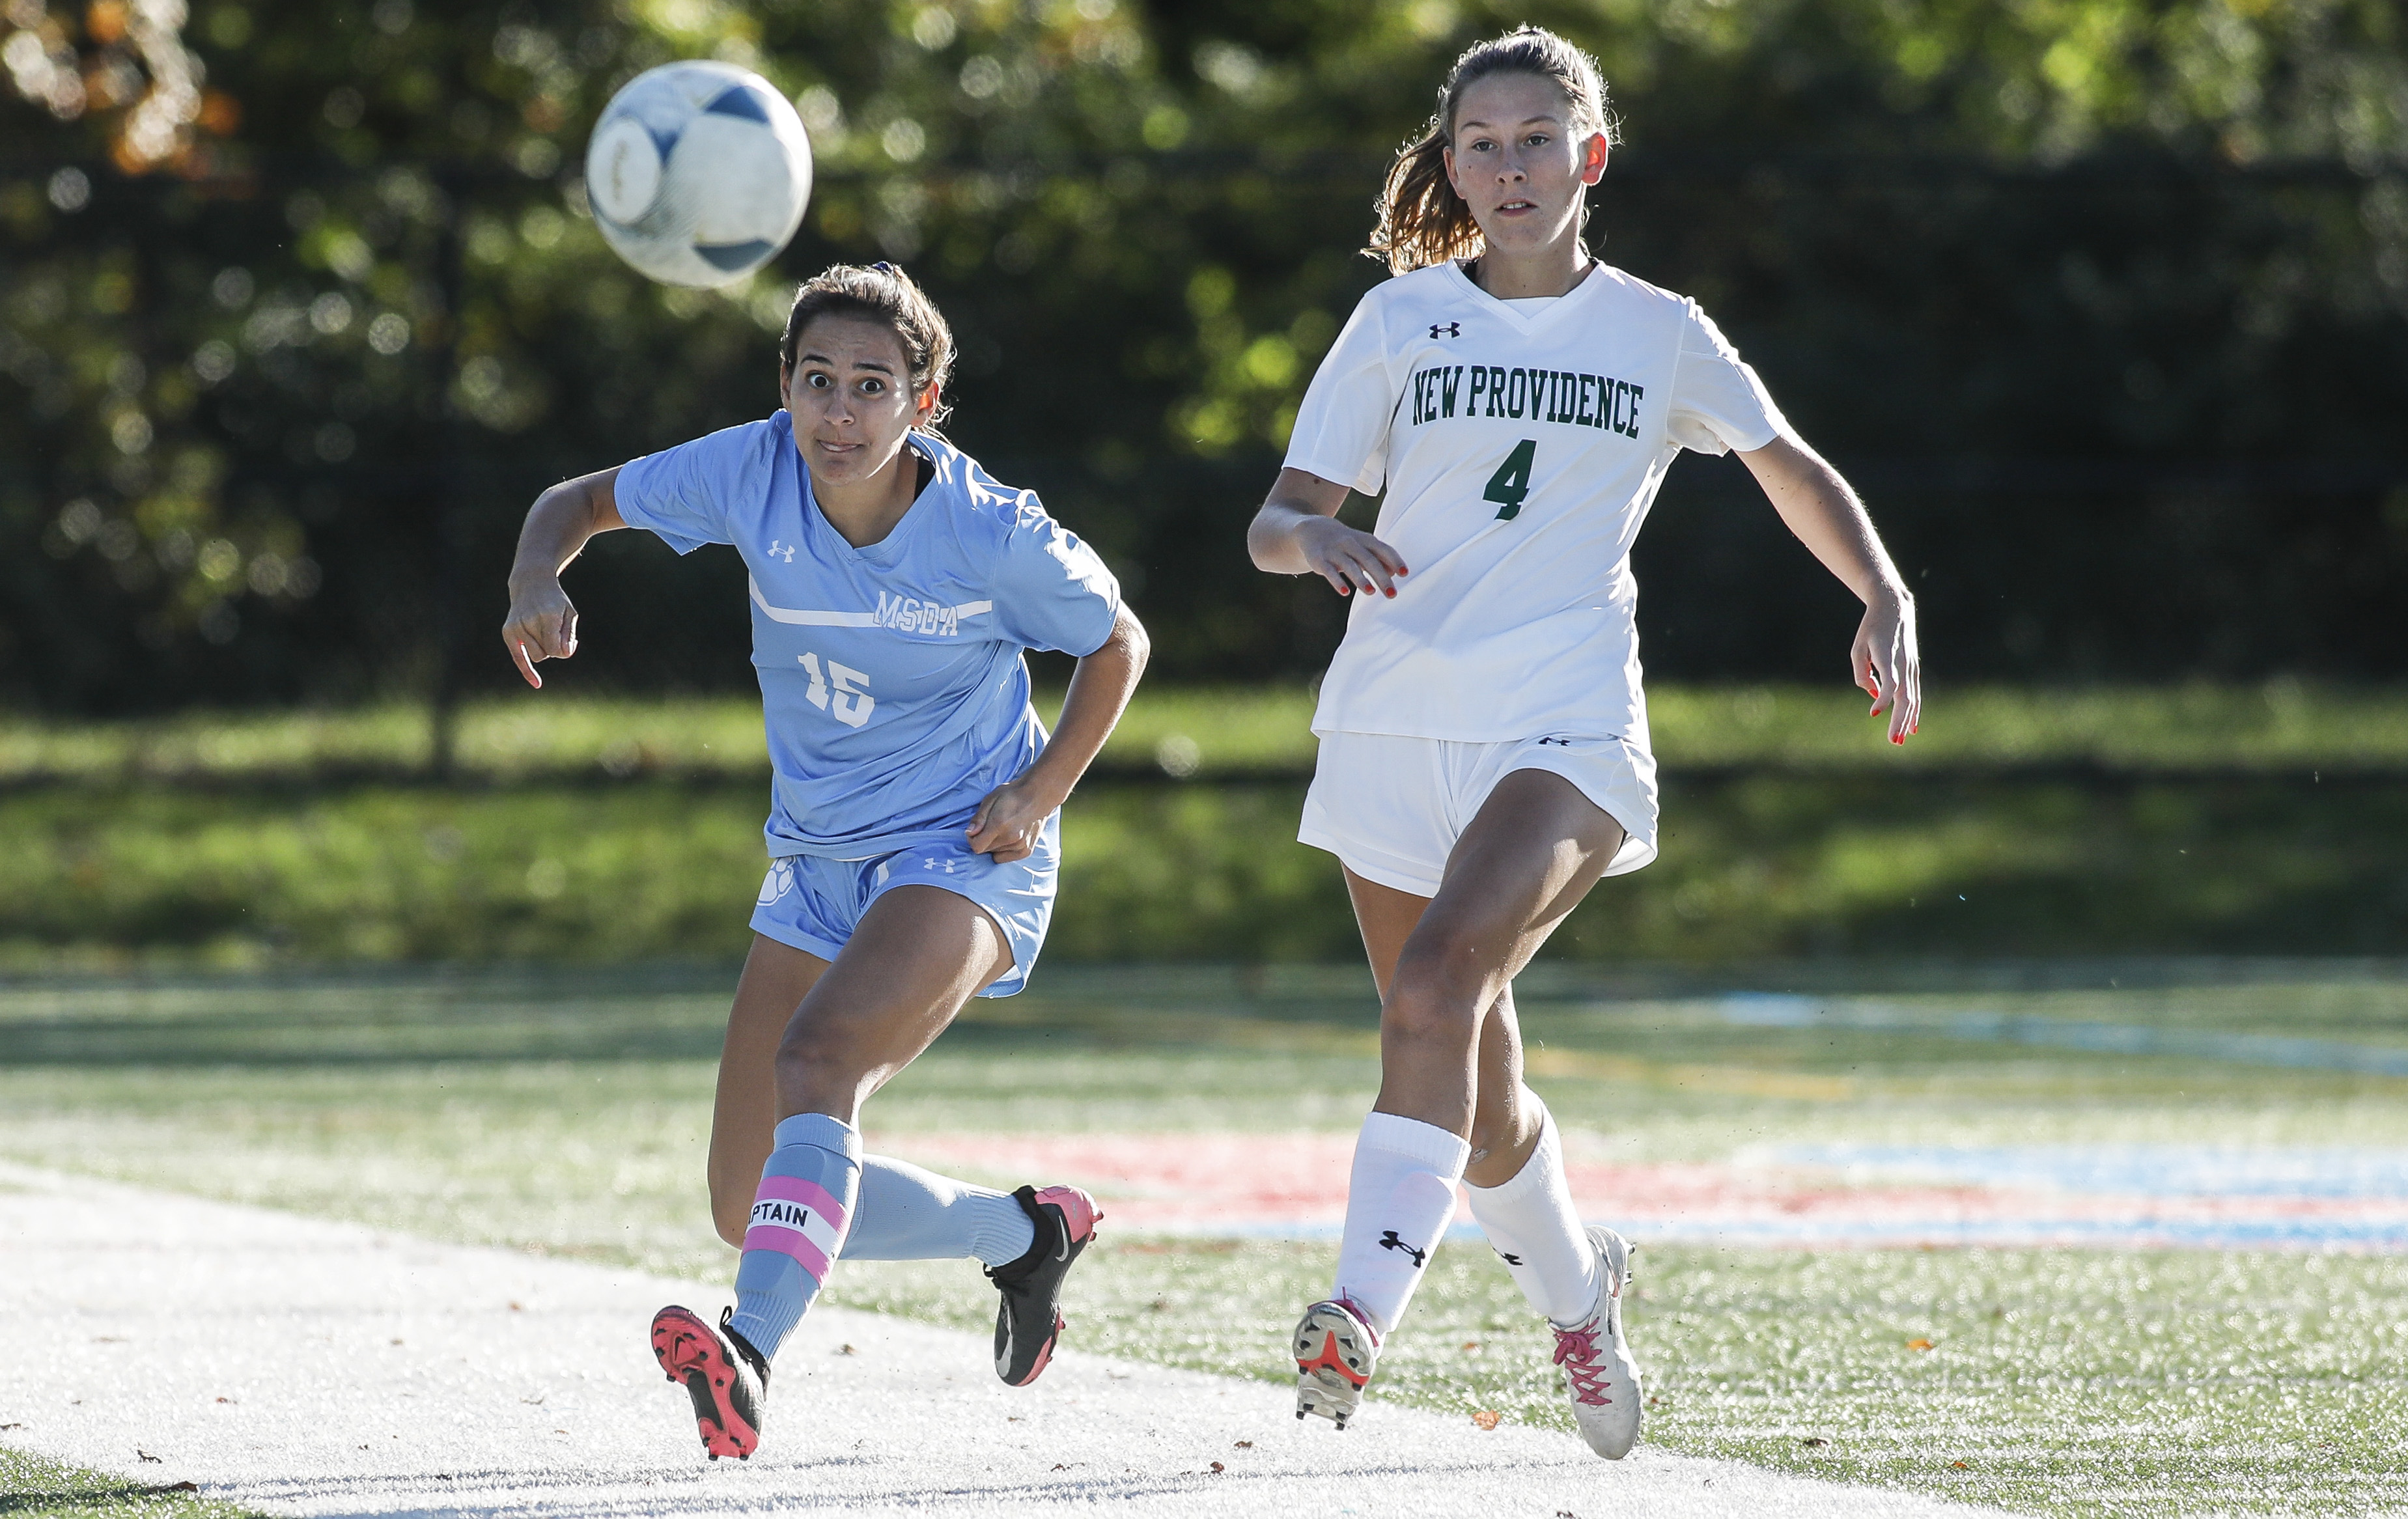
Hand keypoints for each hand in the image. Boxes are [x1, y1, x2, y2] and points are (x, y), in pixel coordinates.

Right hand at [502, 575, 578, 689]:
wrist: (531, 583)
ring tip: (543, 633)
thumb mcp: (569, 613)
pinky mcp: (508, 631)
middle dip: (553, 648)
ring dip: (543, 650)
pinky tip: (537, 683)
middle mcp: (529, 621)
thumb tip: (564, 654)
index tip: (567, 642)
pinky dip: (527, 671)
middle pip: (546, 654)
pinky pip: (518, 658)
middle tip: (553, 631)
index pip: (555, 649)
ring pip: (536, 656)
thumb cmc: (555, 600)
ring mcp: (516, 626)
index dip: (563, 650)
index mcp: (547, 615)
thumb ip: (569, 636)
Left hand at [966, 773, 1058, 862]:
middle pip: (985, 850)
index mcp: (1000, 824)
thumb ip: (978, 818)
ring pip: (996, 853)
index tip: (976, 830)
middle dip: (984, 840)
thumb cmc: (1012, 794)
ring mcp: (1021, 846)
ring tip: (1004, 828)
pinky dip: (1004, 850)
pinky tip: (1010, 836)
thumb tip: (969, 834)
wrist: (1038, 795)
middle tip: (991, 825)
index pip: (977, 847)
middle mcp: (1011, 838)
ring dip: (995, 844)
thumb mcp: (990, 799)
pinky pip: (1006, 857)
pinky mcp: (1027, 851)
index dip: (972, 839)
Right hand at [1294, 515, 1407, 598]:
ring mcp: (1334, 551)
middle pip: (1368, 560)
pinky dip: (1337, 581)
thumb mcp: (1362, 547)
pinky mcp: (1320, 560)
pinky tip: (1345, 592)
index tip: (1405, 574)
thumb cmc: (1345, 542)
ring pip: (1349, 565)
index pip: (1383, 549)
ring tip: (1371, 592)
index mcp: (1364, 540)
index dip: (1394, 560)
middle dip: (1381, 577)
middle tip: (1392, 594)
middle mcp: (1350, 543)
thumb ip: (1379, 558)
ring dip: (1360, 578)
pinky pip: (1329, 571)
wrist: (1312, 530)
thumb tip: (1395, 573)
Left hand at [1853, 585, 1919, 744]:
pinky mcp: (1914, 668)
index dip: (1882, 699)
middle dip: (1899, 720)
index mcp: (1887, 656)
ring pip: (1912, 698)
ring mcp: (1911, 666)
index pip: (1890, 682)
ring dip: (1907, 721)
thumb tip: (1873, 694)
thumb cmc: (1871, 628)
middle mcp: (1903, 663)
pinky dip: (1914, 711)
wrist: (1895, 607)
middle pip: (1904, 697)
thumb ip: (1861, 674)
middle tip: (1894, 741)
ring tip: (1900, 740)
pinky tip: (1913, 727)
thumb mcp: (1857, 648)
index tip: (1873, 714)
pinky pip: (1915, 693)